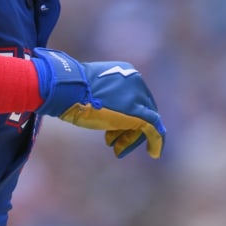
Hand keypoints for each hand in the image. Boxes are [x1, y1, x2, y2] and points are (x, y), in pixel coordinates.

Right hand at [32, 48, 164, 158]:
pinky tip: (153, 153)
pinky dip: (155, 142)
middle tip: (113, 142)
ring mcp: (138, 98)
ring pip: (146, 121)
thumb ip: (107, 95)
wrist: (70, 89)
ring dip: (132, 138)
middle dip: (128, 129)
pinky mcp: (139, 114)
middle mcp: (136, 82)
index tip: (110, 130)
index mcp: (126, 72)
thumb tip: (108, 110)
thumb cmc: (74, 89)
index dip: (124, 116)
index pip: (133, 97)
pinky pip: (154, 129)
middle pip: (141, 109)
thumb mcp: (93, 89)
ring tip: (117, 150)